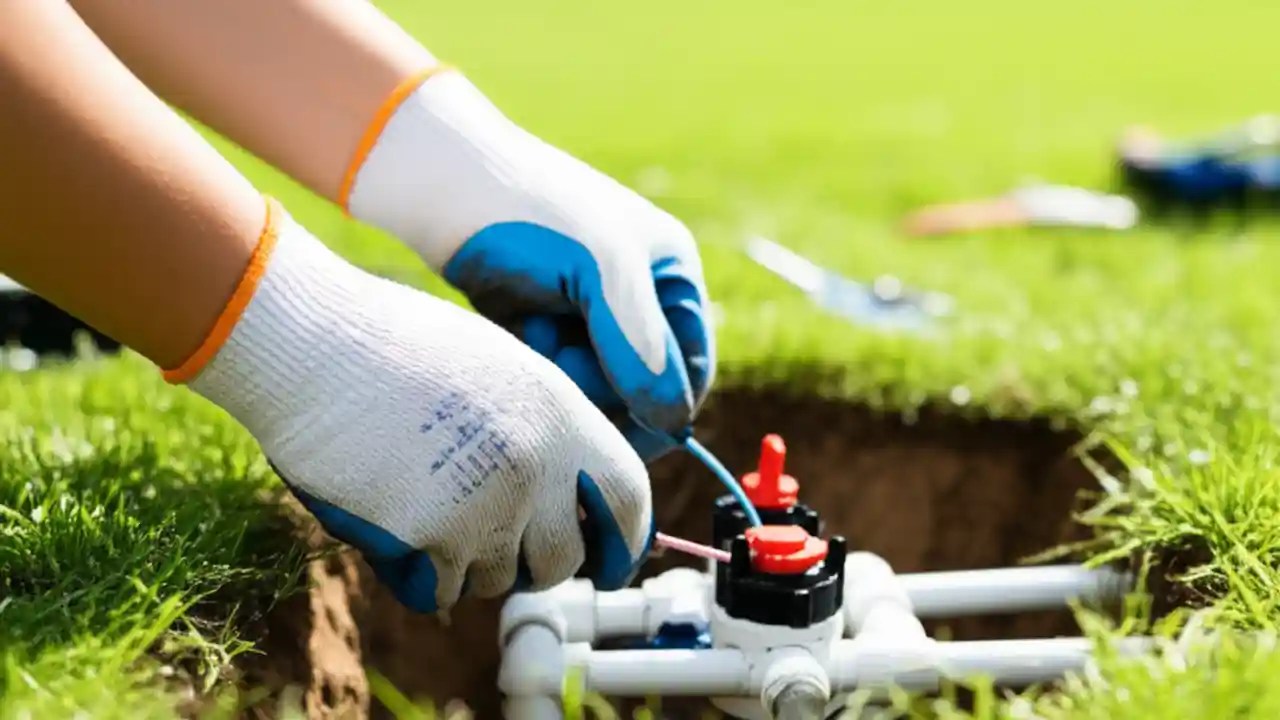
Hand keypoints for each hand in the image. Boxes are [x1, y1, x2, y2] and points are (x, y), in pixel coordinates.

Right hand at [187, 203, 653, 611]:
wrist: (313, 346)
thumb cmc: (394, 347)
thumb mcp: (499, 370)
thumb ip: (544, 431)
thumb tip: (573, 494)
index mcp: (562, 414)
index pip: (630, 499)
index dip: (623, 542)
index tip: (607, 563)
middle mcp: (537, 465)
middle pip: (561, 561)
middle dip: (529, 564)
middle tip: (485, 537)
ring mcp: (486, 506)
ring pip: (493, 580)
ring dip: (462, 562)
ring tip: (417, 496)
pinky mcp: (430, 539)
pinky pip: (436, 592)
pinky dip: (414, 573)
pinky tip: (387, 517)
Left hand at [347, 70, 714, 460]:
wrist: (445, 186)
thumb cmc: (535, 213)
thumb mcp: (604, 272)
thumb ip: (641, 346)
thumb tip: (674, 420)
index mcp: (671, 275)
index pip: (689, 370)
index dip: (662, 410)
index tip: (625, 440)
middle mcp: (636, 298)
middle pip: (640, 388)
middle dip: (603, 387)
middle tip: (565, 368)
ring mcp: (587, 315)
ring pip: (594, 389)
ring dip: (567, 375)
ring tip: (536, 330)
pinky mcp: (542, 328)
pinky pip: (556, 377)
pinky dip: (540, 365)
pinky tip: (519, 328)